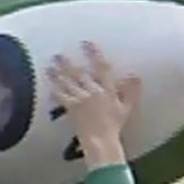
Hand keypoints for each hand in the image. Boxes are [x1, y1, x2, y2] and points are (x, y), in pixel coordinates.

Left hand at [47, 41, 141, 168]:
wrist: (101, 140)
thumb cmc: (115, 125)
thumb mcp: (126, 107)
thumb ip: (130, 90)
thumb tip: (134, 73)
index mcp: (107, 89)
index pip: (101, 66)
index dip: (93, 53)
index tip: (86, 43)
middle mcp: (93, 91)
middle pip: (78, 73)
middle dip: (67, 63)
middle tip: (57, 55)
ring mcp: (80, 99)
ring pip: (66, 82)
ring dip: (57, 74)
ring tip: (49, 66)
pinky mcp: (71, 108)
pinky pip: (61, 97)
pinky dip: (54, 91)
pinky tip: (48, 87)